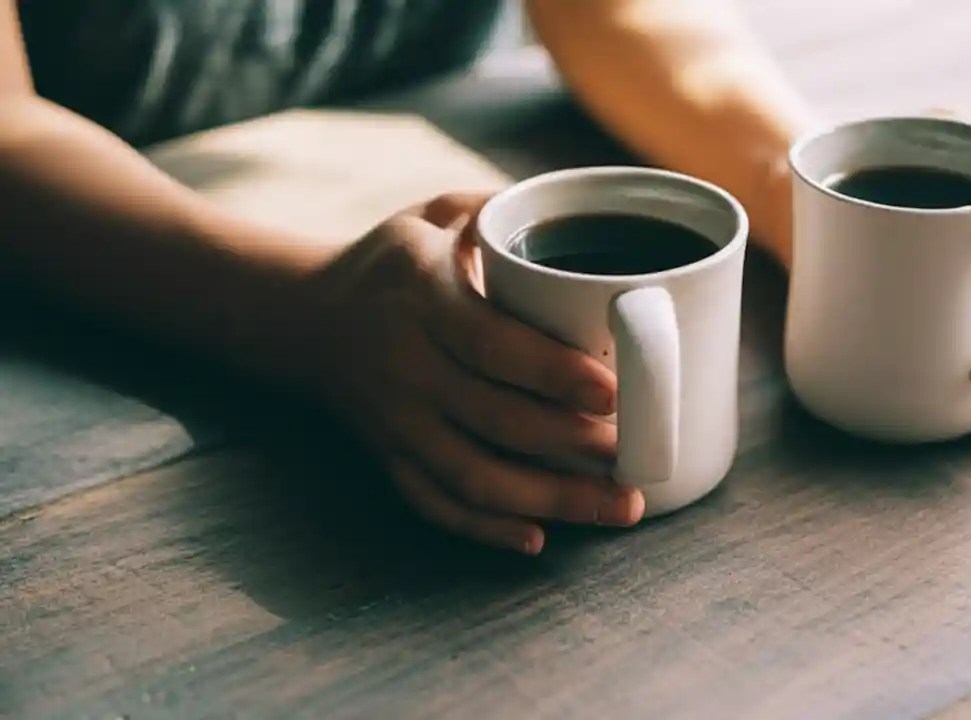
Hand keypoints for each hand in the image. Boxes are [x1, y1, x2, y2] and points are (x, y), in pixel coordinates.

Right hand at [300, 194, 642, 554]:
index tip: (613, 391)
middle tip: (635, 453)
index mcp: (419, 293)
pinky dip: (486, 527)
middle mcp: (402, 362)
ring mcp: (393, 418)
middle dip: (571, 444)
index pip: (489, 342)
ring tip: (619, 507)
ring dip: (549, 499)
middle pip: (493, 418)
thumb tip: (595, 214)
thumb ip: (507, 213)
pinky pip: (435, 502)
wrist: (307, 316)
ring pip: (471, 475)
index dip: (551, 373)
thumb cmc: (397, 259)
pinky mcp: (388, 455)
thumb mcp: (438, 212)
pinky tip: (538, 537)